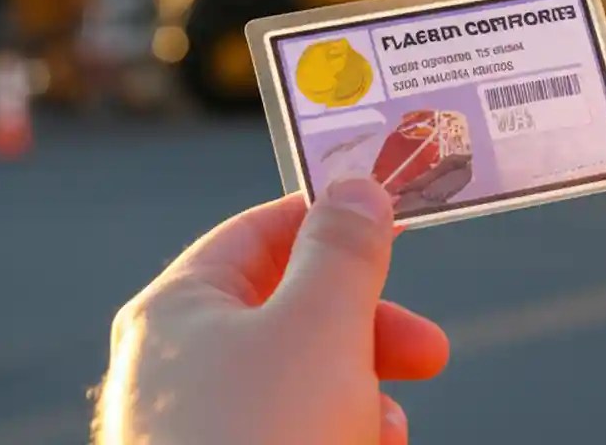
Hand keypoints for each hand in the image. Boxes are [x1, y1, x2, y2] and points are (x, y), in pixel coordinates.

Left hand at [95, 178, 448, 444]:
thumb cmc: (261, 441)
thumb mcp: (319, 326)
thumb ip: (345, 250)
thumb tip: (357, 186)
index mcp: (179, 310)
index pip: (258, 233)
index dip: (329, 221)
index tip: (394, 225)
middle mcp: (177, 368)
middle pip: (289, 315)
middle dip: (368, 332)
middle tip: (429, 352)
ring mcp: (195, 431)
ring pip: (300, 386)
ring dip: (360, 399)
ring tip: (382, 432)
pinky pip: (290, 437)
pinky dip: (336, 438)